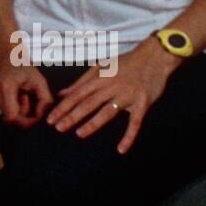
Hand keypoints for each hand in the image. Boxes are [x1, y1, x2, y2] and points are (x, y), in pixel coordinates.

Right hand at [0, 60, 53, 129]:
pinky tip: (11, 99)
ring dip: (15, 113)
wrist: (9, 59)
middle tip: (26, 100)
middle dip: (21, 116)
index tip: (35, 117)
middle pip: (8, 120)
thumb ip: (45, 101)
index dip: (25, 122)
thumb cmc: (24, 69)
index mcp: (5, 87)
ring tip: (18, 98)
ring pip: (4, 118)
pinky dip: (7, 111)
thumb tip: (40, 118)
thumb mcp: (40, 82)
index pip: (12, 117)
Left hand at [44, 42, 179, 153]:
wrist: (155, 57)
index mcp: (100, 78)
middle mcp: (111, 86)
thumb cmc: (126, 62)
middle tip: (58, 128)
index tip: (51, 118)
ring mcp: (127, 95)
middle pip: (88, 103)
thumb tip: (62, 93)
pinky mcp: (142, 103)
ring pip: (107, 111)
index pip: (78, 94)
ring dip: (93, 123)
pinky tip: (121, 149)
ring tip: (79, 134)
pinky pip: (135, 123)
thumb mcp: (102, 67)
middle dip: (72, 116)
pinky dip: (128, 136)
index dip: (63, 107)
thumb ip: (81, 81)